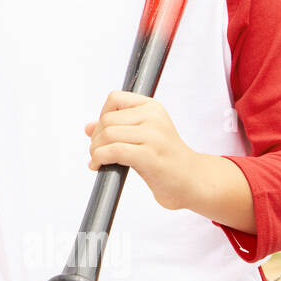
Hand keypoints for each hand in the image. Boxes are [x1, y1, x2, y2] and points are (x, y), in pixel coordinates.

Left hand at [84, 90, 196, 211]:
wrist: (192, 181)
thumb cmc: (166, 159)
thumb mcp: (142, 137)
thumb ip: (117, 128)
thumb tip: (87, 127)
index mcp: (152, 107)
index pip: (114, 99)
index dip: (102, 116)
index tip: (103, 134)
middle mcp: (153, 117)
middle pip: (107, 120)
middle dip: (96, 138)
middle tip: (97, 153)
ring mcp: (153, 135)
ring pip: (107, 134)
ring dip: (96, 150)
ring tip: (99, 160)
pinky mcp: (148, 155)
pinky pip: (112, 151)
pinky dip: (99, 159)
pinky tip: (99, 166)